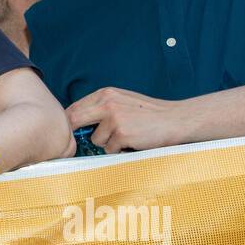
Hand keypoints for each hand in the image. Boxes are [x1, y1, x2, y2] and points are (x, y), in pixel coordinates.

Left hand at [65, 87, 187, 153]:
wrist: (175, 120)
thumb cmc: (149, 113)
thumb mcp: (122, 100)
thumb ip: (102, 107)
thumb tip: (76, 122)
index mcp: (105, 94)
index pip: (75, 107)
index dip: (69, 122)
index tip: (70, 132)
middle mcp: (107, 104)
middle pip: (75, 121)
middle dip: (76, 134)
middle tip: (82, 142)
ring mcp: (114, 119)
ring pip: (95, 139)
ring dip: (106, 144)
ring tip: (124, 137)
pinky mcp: (122, 134)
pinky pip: (109, 149)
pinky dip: (119, 150)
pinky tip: (132, 142)